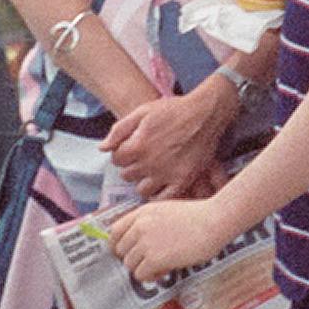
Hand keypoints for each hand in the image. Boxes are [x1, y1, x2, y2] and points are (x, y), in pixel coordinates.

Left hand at [104, 87, 233, 200]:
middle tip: (144, 157)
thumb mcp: (142, 112)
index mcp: (137, 146)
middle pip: (127, 176)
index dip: (122, 153)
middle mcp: (150, 163)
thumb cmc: (174, 109)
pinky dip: (159, 195)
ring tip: (153, 170)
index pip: (116, 160)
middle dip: (132, 166)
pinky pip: (164, 198)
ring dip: (144, 181)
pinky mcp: (183, 180)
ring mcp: (167, 173)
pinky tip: (161, 185)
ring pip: (142, 189)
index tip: (131, 149)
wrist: (205, 113)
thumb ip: (119, 130)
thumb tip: (102, 148)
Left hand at [109, 198, 231, 284]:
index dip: (118, 245)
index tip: (126, 252)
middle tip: (149, 261)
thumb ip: (149, 223)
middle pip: (120, 251)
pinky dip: (151, 277)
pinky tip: (165, 271)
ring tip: (161, 266)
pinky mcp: (154, 258)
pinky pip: (140, 275)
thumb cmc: (197, 217)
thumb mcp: (166, 211)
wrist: (214, 220)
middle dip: (133, 258)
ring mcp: (146, 242)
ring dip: (143, 268)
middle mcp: (140, 226)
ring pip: (129, 265)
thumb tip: (138, 243)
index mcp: (142, 212)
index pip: (114, 231)